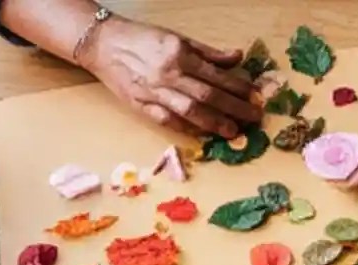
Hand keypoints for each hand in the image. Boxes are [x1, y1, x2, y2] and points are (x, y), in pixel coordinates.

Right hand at [81, 19, 260, 137]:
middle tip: (253, 118)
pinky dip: (185, 128)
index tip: (255, 96)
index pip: (215, 75)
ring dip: (214, 123)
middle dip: (234, 108)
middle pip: (207, 96)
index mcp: (179, 54)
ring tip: (233, 131)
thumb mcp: (177, 37)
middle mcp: (168, 74)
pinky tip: (202, 134)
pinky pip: (167, 120)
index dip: (238, 87)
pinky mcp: (140, 106)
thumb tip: (237, 57)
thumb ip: (208, 52)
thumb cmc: (142, 39)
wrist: (102, 44)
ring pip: (190, 111)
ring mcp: (153, 92)